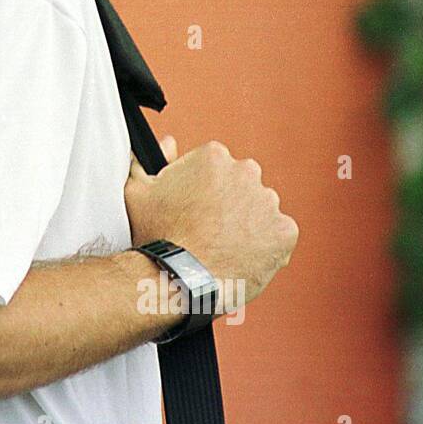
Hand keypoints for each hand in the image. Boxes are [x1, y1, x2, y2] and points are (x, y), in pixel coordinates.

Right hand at [124, 137, 297, 309]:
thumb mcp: (137, 192)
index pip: (217, 166)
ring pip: (261, 210)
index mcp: (214, 156)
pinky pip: (279, 236)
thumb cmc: (157, 237)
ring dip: (248, 224)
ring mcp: (268, 202)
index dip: (204, 189)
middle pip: (242, 184)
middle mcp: (246, 172)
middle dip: (230, 203)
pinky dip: (266, 246)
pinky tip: (241, 257)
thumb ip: (147, 161)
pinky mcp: (285, 231)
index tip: (195, 208)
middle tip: (209, 229)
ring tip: (223, 247)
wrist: (179, 279)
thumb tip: (167, 144)